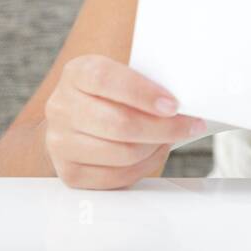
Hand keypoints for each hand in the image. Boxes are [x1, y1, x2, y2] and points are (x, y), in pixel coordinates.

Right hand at [43, 54, 204, 188]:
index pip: (105, 79)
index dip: (143, 93)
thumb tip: (186, 100)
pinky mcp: (69, 173)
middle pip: (119, 123)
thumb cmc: (111, 96)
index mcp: (77, 73)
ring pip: (121, 153)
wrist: (76, 122)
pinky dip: (143, 167)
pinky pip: (116, 177)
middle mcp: (62, 107)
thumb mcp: (124, 75)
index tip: (174, 105)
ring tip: (169, 138)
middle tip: (190, 126)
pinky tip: (152, 152)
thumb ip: (148, 82)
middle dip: (163, 128)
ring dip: (155, 148)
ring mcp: (61, 142)